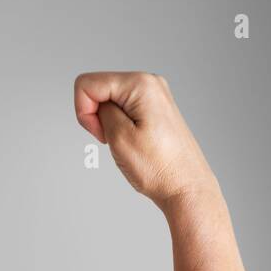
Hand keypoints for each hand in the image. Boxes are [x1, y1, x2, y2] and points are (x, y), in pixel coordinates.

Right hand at [74, 71, 218, 207]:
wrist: (187, 188)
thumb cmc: (160, 169)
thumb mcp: (119, 137)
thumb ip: (101, 110)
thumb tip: (98, 101)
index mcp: (140, 84)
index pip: (88, 84)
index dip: (84, 111)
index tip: (100, 135)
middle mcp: (150, 83)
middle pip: (100, 90)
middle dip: (97, 116)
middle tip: (115, 142)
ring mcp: (155, 96)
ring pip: (111, 101)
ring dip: (110, 123)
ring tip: (128, 144)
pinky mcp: (156, 109)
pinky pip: (125, 110)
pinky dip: (121, 127)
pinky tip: (135, 143)